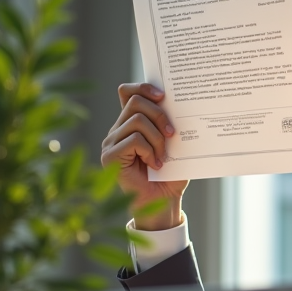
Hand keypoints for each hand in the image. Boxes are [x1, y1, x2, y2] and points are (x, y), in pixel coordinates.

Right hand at [100, 83, 188, 229]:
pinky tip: (156, 165)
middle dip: (159, 114)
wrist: (164, 203)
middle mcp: (118, 130)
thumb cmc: (170, 175)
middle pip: (135, 102)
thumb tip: (181, 102)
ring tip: (164, 155)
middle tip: (172, 134)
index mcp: (131, 123)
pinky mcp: (110, 156)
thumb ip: (170, 124)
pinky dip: (151, 151)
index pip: (128, 92)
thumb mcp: (175, 145)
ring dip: (157, 138)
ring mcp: (111, 142)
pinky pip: (134, 140)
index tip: (163, 96)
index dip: (143, 87)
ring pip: (137, 121)